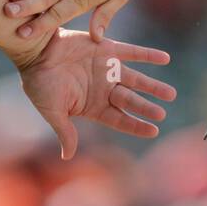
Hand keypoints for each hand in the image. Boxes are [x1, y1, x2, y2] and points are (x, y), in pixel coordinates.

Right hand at [16, 29, 175, 159]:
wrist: (35, 50)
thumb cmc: (39, 82)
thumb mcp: (52, 110)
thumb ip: (65, 130)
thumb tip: (67, 156)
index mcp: (92, 105)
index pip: (119, 119)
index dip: (136, 125)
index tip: (154, 130)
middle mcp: (103, 88)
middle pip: (131, 100)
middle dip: (147, 107)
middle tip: (162, 113)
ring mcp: (107, 68)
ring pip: (136, 79)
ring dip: (153, 85)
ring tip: (171, 93)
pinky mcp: (107, 48)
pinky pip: (133, 52)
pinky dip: (148, 55)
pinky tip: (165, 58)